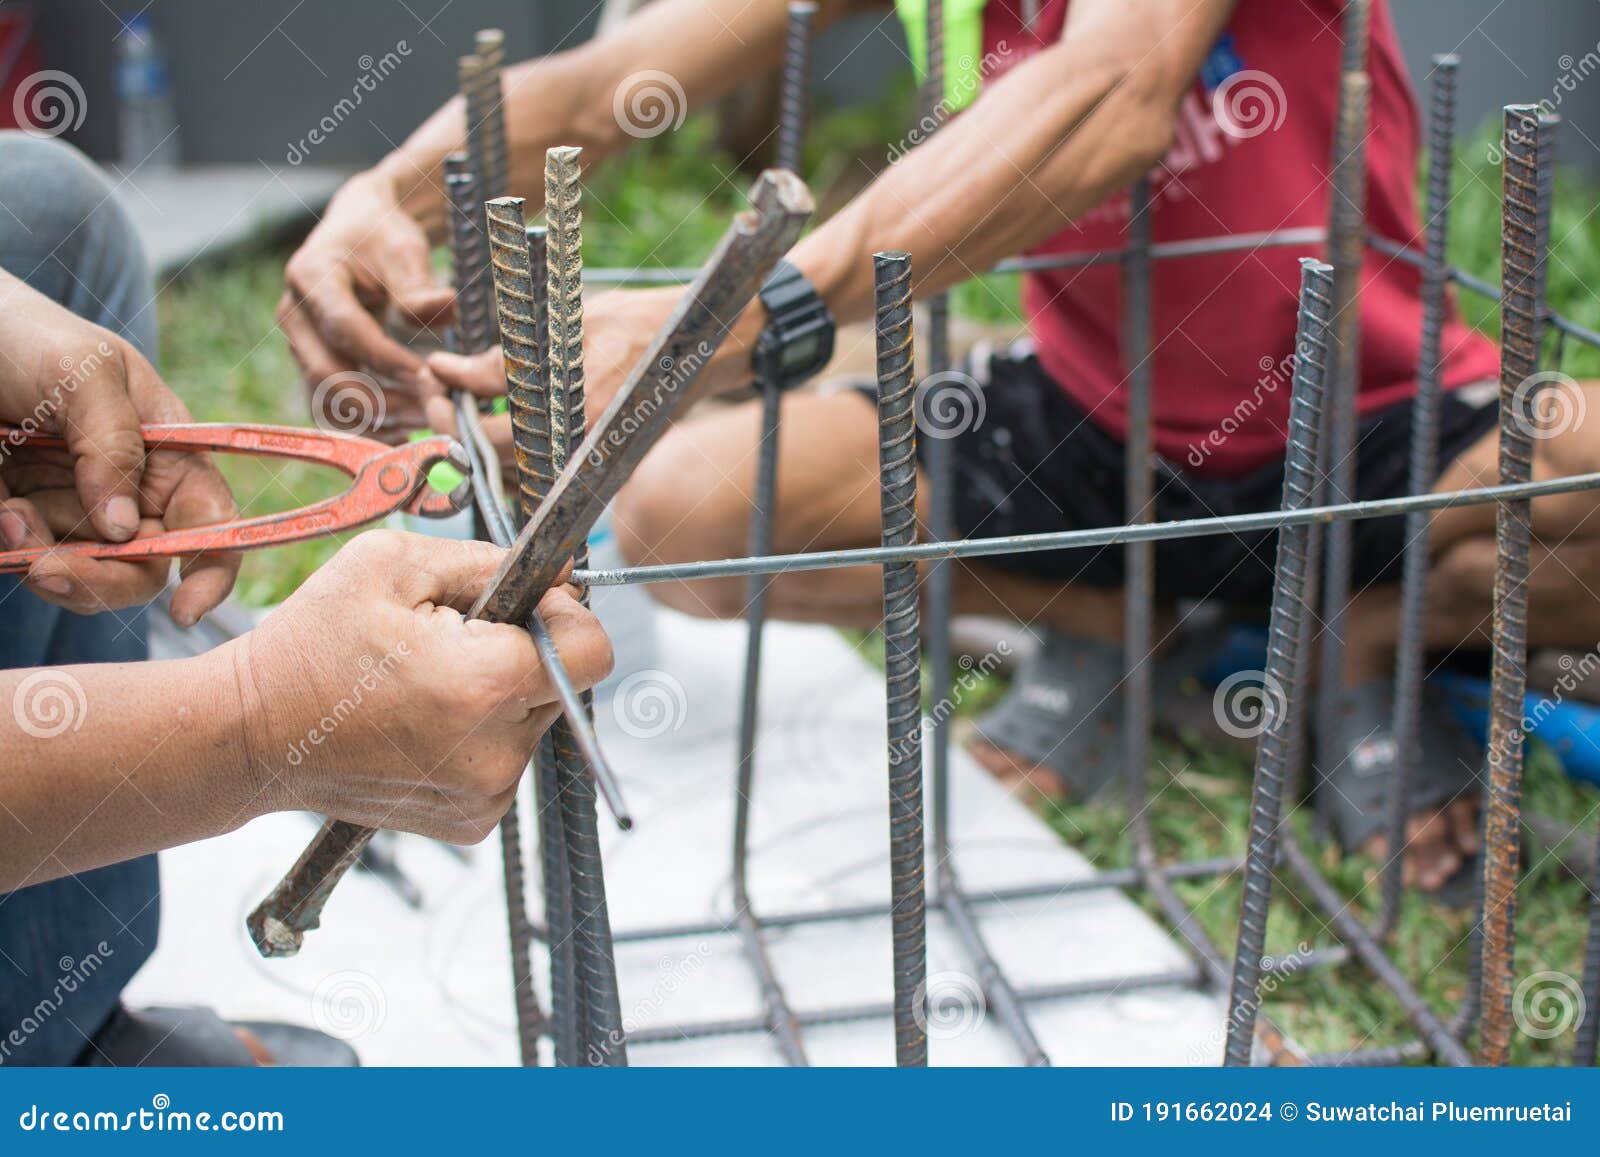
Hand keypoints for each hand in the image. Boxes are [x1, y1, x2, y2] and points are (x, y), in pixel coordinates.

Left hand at [0, 273, 239, 622]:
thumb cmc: (29, 336)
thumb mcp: (83, 372)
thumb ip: (112, 444)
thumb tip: (123, 529)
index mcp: (170, 454)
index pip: (212, 523)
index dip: (213, 570)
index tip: (186, 608)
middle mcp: (132, 493)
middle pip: (144, 568)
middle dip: (101, 579)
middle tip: (48, 567)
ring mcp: (76, 510)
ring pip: (85, 577)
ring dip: (48, 565)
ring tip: (9, 518)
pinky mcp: (26, 520)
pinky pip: (32, 563)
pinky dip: (15, 552)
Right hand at [232, 530, 610, 842]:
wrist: (253, 736)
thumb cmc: (312, 644)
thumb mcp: (391, 565)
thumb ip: (487, 561)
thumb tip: (561, 572)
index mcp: (484, 685)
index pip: (592, 648)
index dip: (562, 616)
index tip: (518, 605)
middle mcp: (496, 751)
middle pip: (564, 684)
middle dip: (524, 653)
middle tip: (453, 641)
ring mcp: (486, 795)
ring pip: (535, 722)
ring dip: (499, 696)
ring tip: (425, 684)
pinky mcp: (471, 822)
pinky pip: (506, 760)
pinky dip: (479, 736)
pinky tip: (422, 723)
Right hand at [278, 170, 453, 431]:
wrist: (358, 233)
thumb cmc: (382, 237)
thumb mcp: (403, 249)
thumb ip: (418, 286)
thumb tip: (444, 307)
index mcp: (310, 276)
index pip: (346, 330)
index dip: (387, 360)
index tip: (428, 378)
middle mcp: (294, 313)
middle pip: (327, 373)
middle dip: (381, 400)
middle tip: (428, 411)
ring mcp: (297, 343)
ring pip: (325, 398)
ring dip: (373, 420)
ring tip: (419, 423)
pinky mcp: (309, 365)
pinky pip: (329, 407)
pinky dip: (362, 425)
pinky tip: (400, 431)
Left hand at [418, 285, 749, 460]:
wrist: (710, 343)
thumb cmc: (645, 326)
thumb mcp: (569, 327)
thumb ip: (507, 359)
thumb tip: (448, 370)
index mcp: (577, 419)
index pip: (491, 441)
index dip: (449, 415)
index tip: (430, 379)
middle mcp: (585, 452)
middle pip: (497, 464)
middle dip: (456, 428)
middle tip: (434, 389)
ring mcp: (594, 462)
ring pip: (516, 472)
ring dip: (479, 439)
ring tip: (458, 396)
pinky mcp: (600, 462)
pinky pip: (542, 467)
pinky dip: (512, 444)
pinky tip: (498, 410)